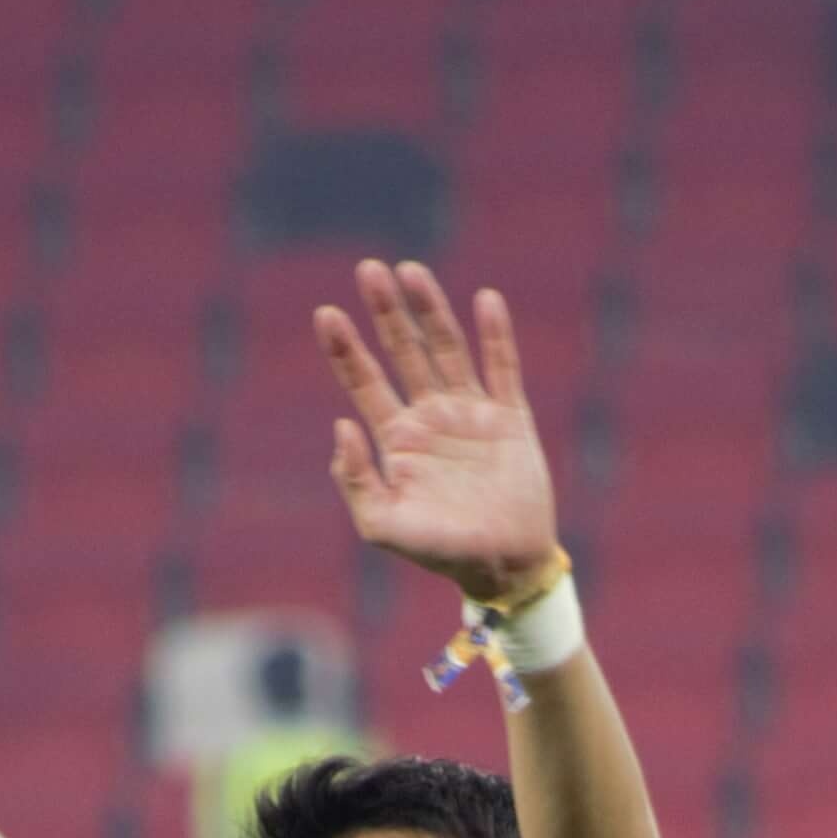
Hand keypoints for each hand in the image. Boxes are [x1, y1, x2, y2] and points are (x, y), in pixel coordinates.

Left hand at [316, 259, 560, 603]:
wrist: (503, 567)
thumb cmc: (440, 553)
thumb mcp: (382, 526)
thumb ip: (355, 480)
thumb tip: (341, 425)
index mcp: (397, 439)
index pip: (364, 381)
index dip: (345, 348)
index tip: (326, 313)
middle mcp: (431, 417)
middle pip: (402, 351)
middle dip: (385, 312)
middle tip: (368, 270)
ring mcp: (471, 413)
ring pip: (447, 348)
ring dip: (430, 309)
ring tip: (411, 271)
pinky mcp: (510, 417)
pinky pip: (503, 367)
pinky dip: (495, 334)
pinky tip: (484, 300)